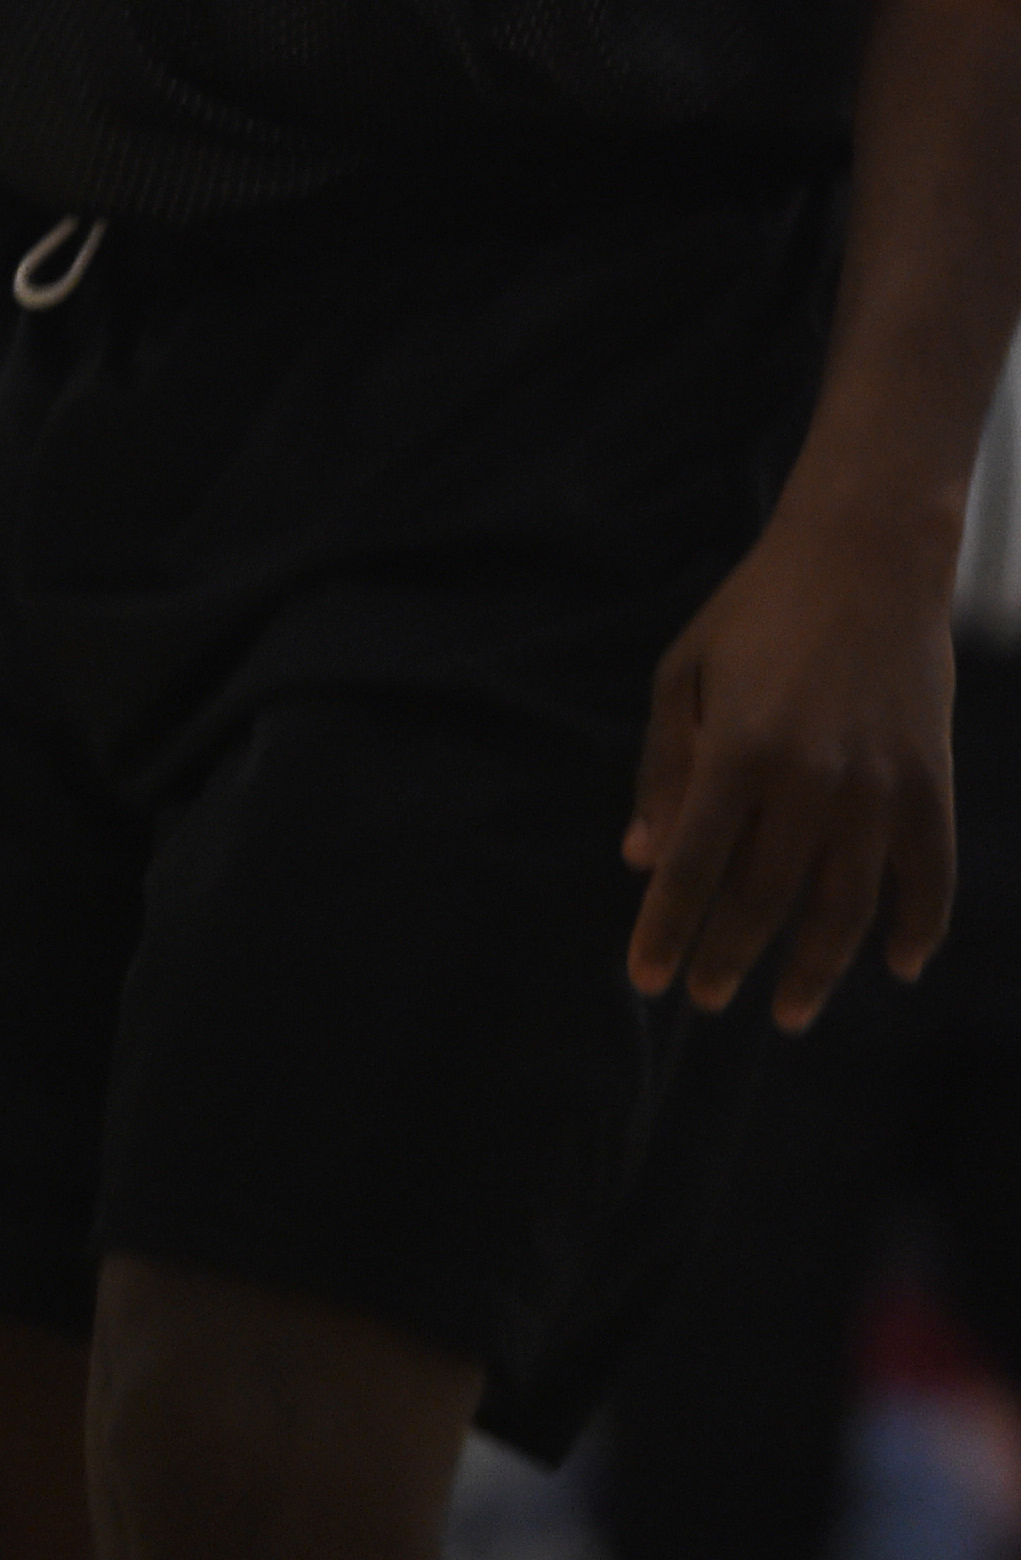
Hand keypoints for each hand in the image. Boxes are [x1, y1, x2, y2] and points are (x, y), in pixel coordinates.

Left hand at [626, 481, 958, 1023]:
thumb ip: (664, 769)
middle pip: (763, 899)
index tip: (645, 980)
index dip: (665, 930)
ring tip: (788, 1013)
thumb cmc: (758, 609)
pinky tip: (897, 966)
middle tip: (708, 998)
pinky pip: (929, 878)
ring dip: (815, 972)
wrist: (865, 555)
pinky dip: (917, 929)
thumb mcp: (685, 671)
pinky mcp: (930, 783)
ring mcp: (877, 787)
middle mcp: (807, 779)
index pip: (691, 867)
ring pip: (844, 910)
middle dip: (729, 957)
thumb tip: (639, 860)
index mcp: (737, 748)